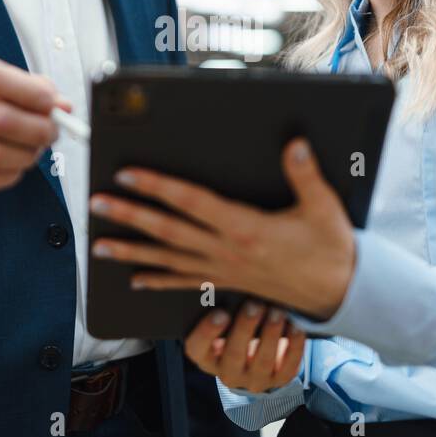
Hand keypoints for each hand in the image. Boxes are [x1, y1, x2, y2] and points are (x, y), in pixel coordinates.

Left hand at [89, 139, 355, 319]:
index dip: (157, 187)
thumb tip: (294, 144)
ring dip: (131, 251)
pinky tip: (135, 279)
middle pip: (167, 230)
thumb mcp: (324, 206)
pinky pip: (184, 282)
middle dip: (129, 215)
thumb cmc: (330, 247)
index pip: (191, 202)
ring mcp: (223, 269)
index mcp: (246, 227)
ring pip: (167, 259)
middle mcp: (227, 250)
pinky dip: (157, 280)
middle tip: (96, 202)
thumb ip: (305, 174)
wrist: (339, 292)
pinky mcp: (226, 282)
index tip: (128, 174)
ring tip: (99, 245)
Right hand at [186, 302, 305, 393]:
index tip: (221, 313)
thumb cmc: (236, 329)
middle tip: (254, 305)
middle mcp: (228, 373)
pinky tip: (296, 326)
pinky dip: (294, 345)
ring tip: (277, 312)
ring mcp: (254, 380)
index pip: (197, 348)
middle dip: (245, 328)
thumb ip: (225, 308)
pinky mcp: (278, 380)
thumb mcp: (225, 322)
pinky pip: (287, 366)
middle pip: (233, 354)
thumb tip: (234, 281)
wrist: (259, 358)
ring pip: (262, 361)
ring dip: (270, 334)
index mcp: (206, 356)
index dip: (207, 332)